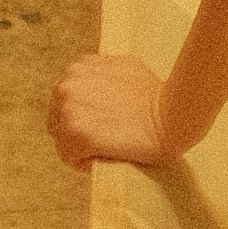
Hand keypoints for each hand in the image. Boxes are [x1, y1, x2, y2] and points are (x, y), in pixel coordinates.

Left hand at [47, 49, 177, 172]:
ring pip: (62, 141)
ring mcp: (69, 111)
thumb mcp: (122, 66)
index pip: (64, 101)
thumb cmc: (152, 93)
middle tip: (104, 138)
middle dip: (76, 132)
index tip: (100, 124)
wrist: (169, 115)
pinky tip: (105, 156)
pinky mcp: (77, 136)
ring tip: (106, 148)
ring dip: (80, 148)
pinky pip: (70, 158)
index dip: (82, 116)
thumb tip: (93, 82)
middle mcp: (67, 86)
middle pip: (58, 121)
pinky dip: (85, 162)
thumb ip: (100, 73)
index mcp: (76, 69)